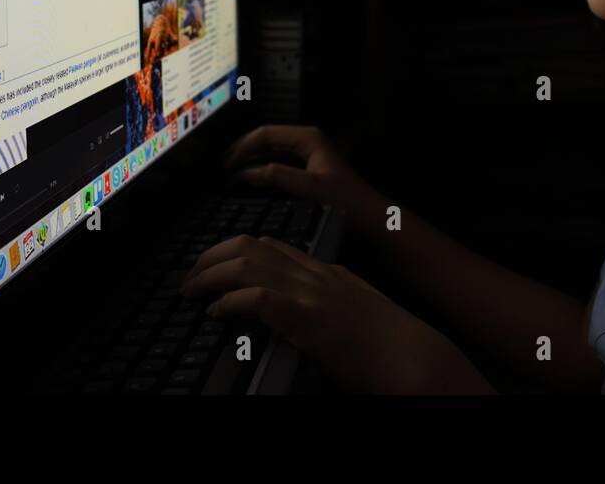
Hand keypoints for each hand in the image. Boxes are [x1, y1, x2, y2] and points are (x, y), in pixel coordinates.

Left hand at [180, 234, 493, 393]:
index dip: (233, 251)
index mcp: (327, 273)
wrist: (415, 358)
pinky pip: (259, 298)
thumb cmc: (391, 345)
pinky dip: (231, 300)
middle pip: (252, 246)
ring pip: (248, 264)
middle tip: (189, 278)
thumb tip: (297, 312)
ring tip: (191, 291)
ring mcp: (313, 294)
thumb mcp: (355, 312)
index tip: (211, 265)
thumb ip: (328, 302)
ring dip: (210, 276)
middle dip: (212, 257)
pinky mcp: (310, 320)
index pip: (271, 246)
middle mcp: (316, 276)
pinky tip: (216, 311)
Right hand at [224, 125, 381, 230]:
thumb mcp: (310, 188)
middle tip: (222, 167)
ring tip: (231, 173)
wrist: (371, 219)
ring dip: (251, 160)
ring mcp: (308, 155)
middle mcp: (307, 142)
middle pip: (265, 139)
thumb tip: (247, 173)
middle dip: (243, 151)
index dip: (242, 147)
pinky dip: (262, 170)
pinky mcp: (308, 170)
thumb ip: (278, 177)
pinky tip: (252, 182)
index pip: (265, 133)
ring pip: (270, 151)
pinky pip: (278, 163)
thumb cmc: (349, 203)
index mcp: (308, 138)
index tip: (226, 163)